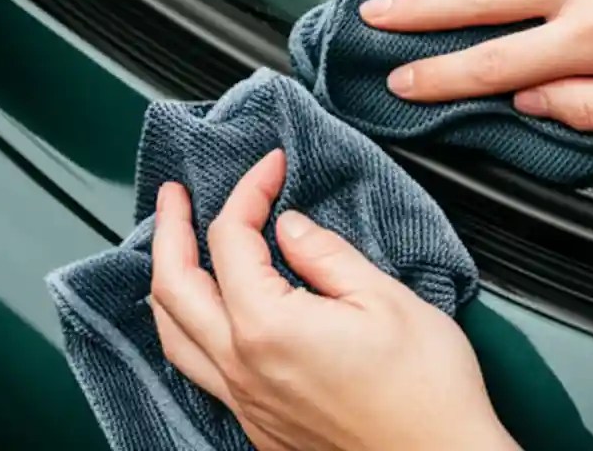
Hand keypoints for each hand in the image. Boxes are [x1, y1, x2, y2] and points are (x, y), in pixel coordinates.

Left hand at [150, 150, 517, 450]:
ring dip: (166, 282)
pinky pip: (199, 370)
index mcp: (269, 326)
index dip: (248, 192)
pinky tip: (208, 316)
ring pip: (173, 334)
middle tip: (176, 195)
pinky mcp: (259, 425)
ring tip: (174, 251)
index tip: (272, 167)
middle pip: (174, 286)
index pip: (232, 240)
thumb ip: (326, 255)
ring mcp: (246, 401)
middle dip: (169, 229)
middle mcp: (243, 367)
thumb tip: (289, 227)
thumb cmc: (426, 390)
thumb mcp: (385, 298)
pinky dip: (188, 328)